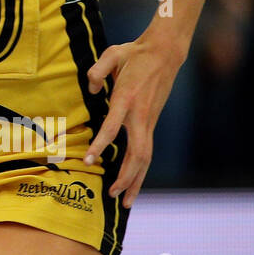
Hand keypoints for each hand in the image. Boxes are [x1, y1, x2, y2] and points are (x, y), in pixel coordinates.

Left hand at [82, 36, 182, 207]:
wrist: (164, 53)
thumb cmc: (135, 53)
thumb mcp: (112, 54)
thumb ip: (95, 71)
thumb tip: (90, 89)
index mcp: (127, 98)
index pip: (113, 127)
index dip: (101, 145)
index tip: (88, 161)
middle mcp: (140, 115)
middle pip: (137, 154)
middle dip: (125, 177)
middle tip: (111, 194)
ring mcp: (149, 121)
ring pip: (145, 158)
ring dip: (136, 180)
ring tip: (125, 201)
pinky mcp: (151, 122)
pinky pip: (146, 150)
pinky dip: (140, 169)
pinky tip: (133, 182)